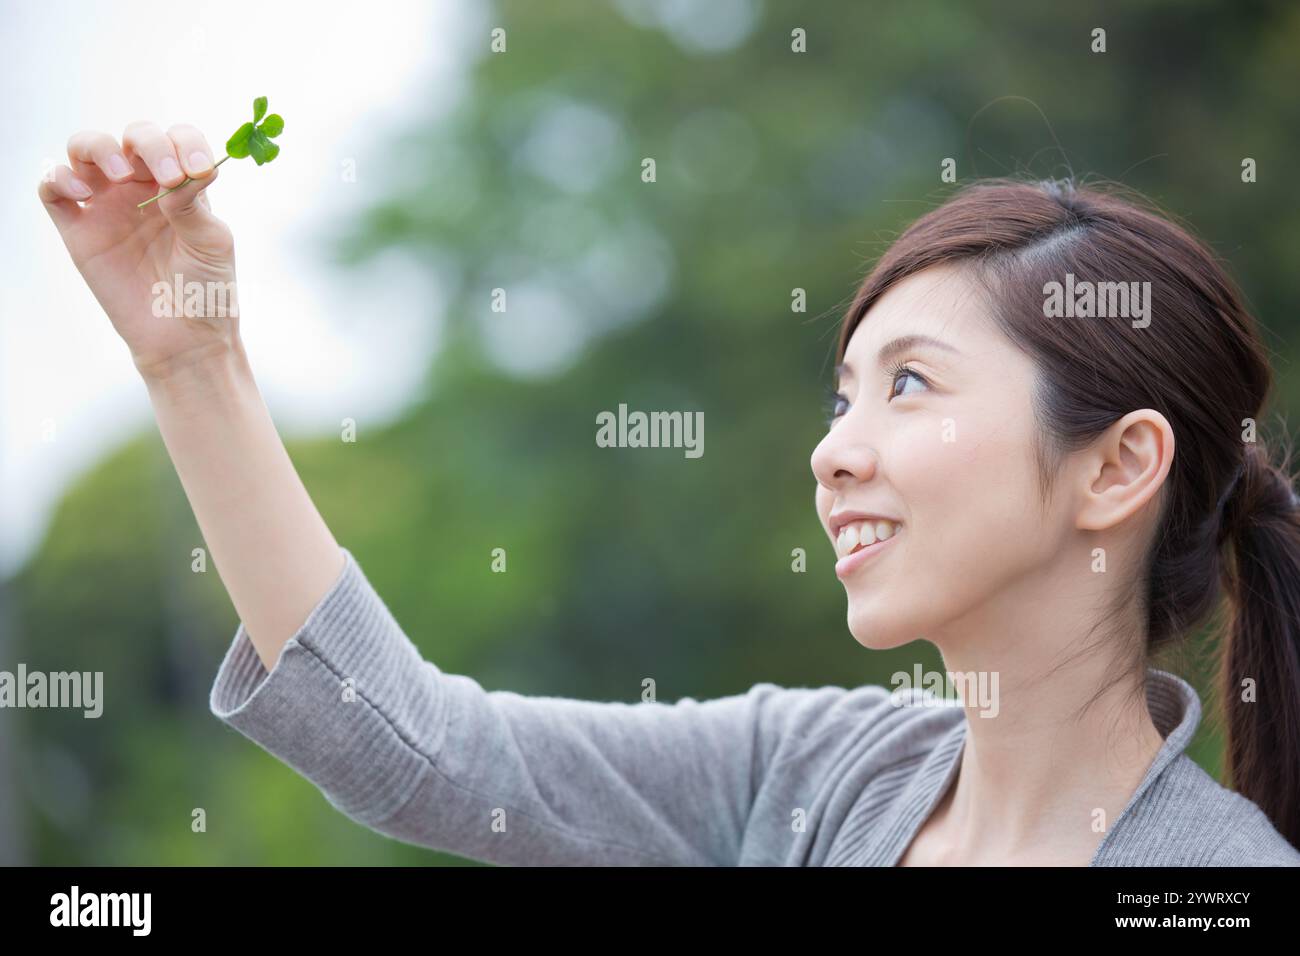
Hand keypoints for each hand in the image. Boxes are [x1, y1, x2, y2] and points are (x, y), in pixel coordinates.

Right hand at [39, 121, 239, 379]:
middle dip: (149, 144)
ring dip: (98, 148)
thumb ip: (193, 203)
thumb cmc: (206, 288)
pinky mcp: (78, 229)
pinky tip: (82, 192)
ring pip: (86, 149)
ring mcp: (108, 205)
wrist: (184, 337)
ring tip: (120, 175)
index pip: (178, 139)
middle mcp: (143, 187)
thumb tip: (179, 171)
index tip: (199, 170)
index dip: (186, 143)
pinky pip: (52, 188)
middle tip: (167, 175)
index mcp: (181, 184)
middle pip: (133, 137)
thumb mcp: (211, 242)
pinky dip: (57, 177)